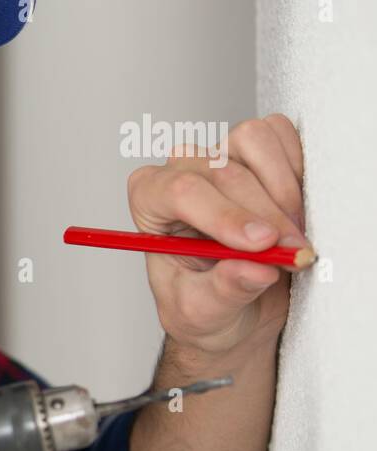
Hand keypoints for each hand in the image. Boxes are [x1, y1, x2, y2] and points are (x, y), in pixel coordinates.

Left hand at [126, 113, 308, 357]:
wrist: (237, 311)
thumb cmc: (204, 306)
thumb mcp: (202, 313)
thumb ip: (224, 291)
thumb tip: (256, 270)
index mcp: (150, 202)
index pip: (179, 191)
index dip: (225, 216)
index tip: (260, 245)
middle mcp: (182, 171)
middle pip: (225, 171)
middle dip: (266, 215)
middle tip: (290, 255)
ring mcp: (221, 154)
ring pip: (255, 142)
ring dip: (283, 190)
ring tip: (289, 236)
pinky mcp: (259, 151)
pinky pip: (283, 136)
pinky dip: (299, 172)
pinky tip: (295, 212)